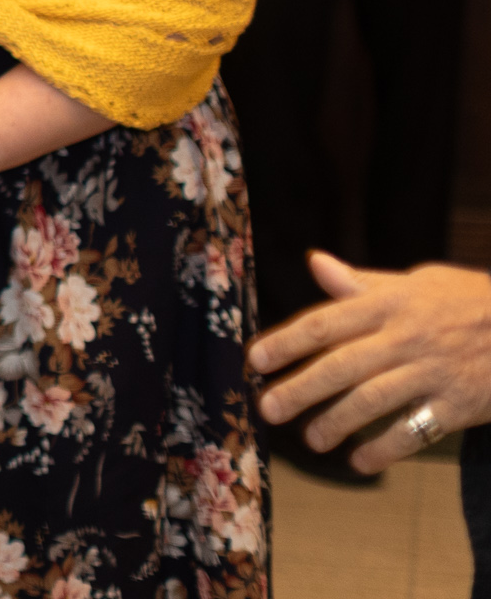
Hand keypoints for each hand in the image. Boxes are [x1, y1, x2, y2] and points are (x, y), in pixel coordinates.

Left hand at [250, 253, 490, 471]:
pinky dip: (385, 449)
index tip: (256, 361)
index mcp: (390, 304)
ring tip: (311, 440)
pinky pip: (415, 430)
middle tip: (268, 410)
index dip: (287, 342)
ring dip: (336, 423)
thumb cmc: (470, 303)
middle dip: (300, 389)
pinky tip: (361, 462)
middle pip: (340, 365)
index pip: (326, 322)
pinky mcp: (461, 404)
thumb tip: (316, 262)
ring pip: (373, 400)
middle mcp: (407, 336)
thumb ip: (364, 283)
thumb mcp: (419, 283)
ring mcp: (435, 372)